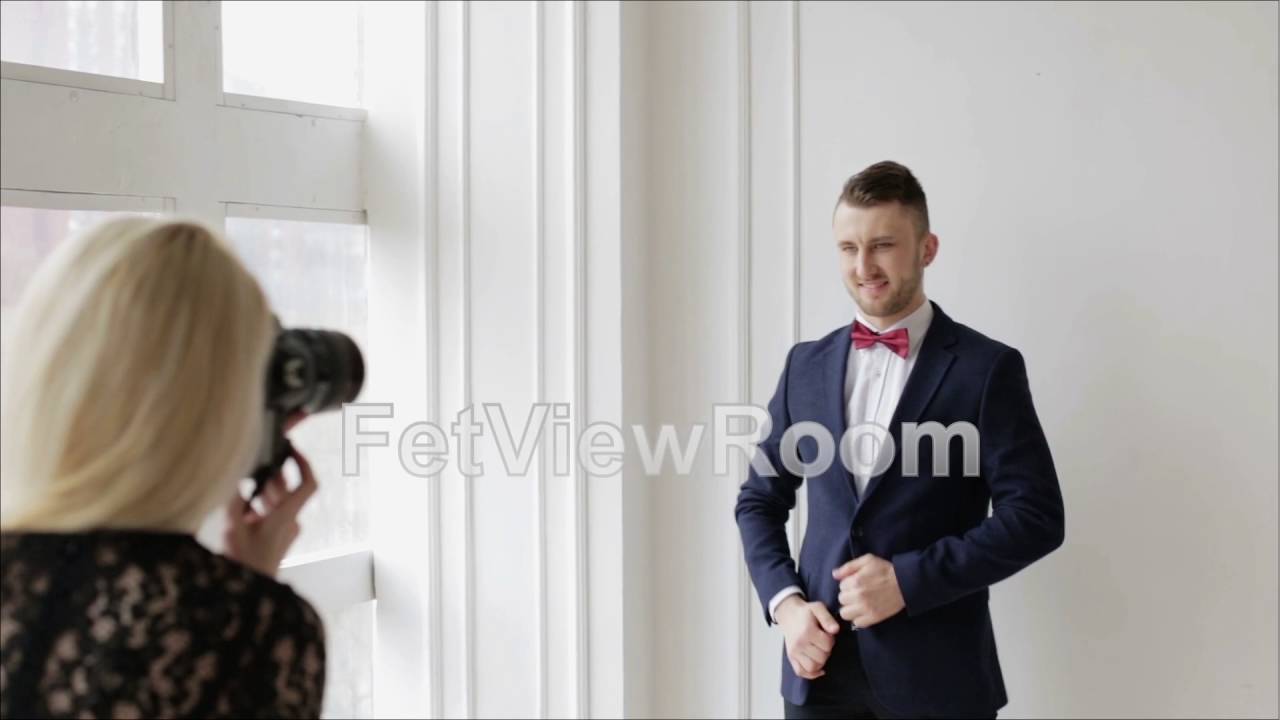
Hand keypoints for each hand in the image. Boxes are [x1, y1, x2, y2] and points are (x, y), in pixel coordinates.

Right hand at [224, 444, 317, 576]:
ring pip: (280, 500)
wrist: (251, 592)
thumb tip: (239, 479)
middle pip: (288, 489)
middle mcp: (291, 522)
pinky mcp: (281, 536)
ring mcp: (288, 530)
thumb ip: (235, 501)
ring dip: (264, 491)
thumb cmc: (244, 564)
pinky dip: (262, 504)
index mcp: (285, 517)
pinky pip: (275, 512)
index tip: (292, 450)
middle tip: (255, 464)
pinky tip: (244, 505)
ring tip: (245, 485)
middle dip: (272, 476)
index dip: (304, 464)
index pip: (308, 485)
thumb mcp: (232, 528)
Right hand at [775, 594, 840, 679]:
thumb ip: (828, 618)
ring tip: (820, 652)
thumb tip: (835, 630)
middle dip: (826, 651)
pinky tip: (818, 668)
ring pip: (812, 667)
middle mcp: (799, 643)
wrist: (788, 614)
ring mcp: (794, 652)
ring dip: (820, 662)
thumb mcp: (818, 608)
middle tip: (823, 642)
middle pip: (822, 657)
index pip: (827, 644)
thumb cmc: (805, 612)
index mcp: (807, 631)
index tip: (827, 633)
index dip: (831, 639)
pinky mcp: (791, 657)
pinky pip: (801, 672)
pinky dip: (811, 673)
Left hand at [833, 554, 905, 628]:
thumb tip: (834, 575)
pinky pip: (857, 623)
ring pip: (845, 613)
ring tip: (858, 603)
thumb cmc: (885, 570)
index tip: (856, 583)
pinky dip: (858, 618)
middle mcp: (859, 596)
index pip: (841, 586)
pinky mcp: (874, 618)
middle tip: (858, 592)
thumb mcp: (867, 560)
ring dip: (850, 608)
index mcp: (856, 581)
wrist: (905, 583)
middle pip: (841, 600)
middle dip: (848, 595)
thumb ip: (849, 566)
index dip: (848, 584)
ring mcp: (866, 609)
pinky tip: (864, 611)